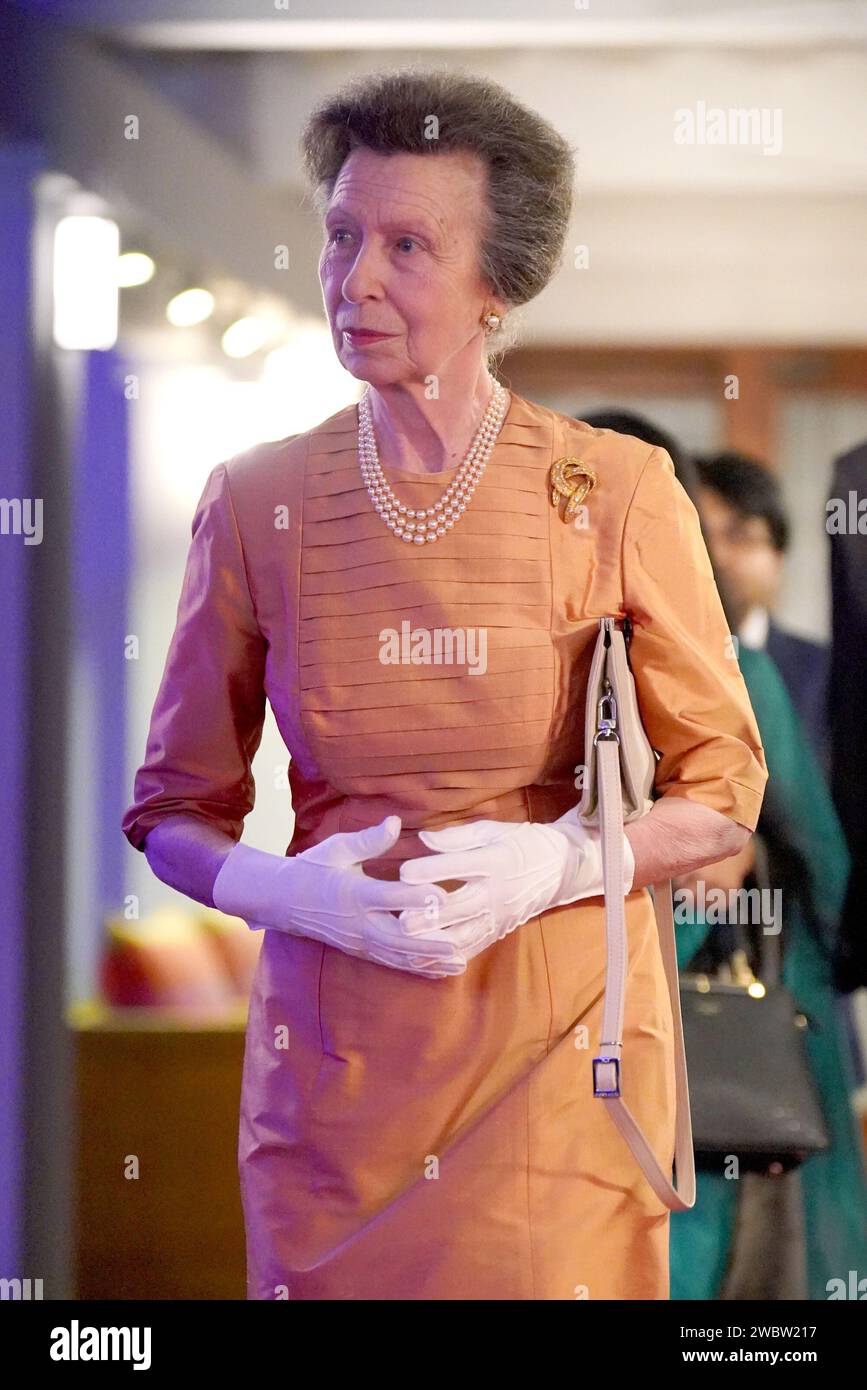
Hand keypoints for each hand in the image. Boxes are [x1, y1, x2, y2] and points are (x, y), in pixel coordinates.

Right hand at [212, 815, 468, 977]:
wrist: (284, 900)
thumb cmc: (314, 868)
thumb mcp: (337, 849)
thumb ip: (368, 839)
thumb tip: (394, 821)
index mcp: (355, 894)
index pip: (389, 897)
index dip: (416, 898)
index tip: (442, 896)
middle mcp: (359, 922)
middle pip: (398, 936)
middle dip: (429, 943)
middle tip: (459, 945)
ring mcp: (360, 941)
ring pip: (398, 955)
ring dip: (428, 960)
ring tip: (458, 962)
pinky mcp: (361, 950)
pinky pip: (392, 962)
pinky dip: (416, 967)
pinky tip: (439, 970)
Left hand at [397, 810, 633, 963]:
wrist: (561, 869)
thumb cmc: (522, 843)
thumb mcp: (494, 831)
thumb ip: (458, 837)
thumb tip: (423, 838)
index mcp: (495, 861)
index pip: (460, 865)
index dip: (432, 869)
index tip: (404, 871)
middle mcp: (497, 892)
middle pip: (460, 907)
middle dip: (430, 916)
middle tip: (401, 921)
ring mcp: (498, 916)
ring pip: (465, 934)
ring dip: (436, 941)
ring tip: (409, 944)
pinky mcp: (498, 931)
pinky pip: (473, 947)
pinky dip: (450, 956)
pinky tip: (427, 959)